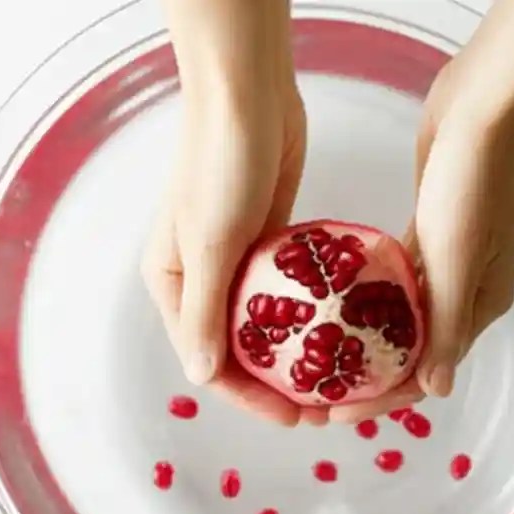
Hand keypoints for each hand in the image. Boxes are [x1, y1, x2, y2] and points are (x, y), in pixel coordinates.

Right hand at [143, 0, 324, 425]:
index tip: (294, 418)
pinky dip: (308, 316)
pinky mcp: (268, 238)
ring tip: (337, 379)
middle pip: (238, 350)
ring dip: (296, 355)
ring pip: (266, 326)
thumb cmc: (219, 163)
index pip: (208, 361)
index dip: (250, 397)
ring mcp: (235, 259)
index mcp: (173, 285)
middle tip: (324, 409)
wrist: (245, 94)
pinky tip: (340, 332)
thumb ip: (208, 313)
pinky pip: (288, 292)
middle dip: (276, 384)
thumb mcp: (211, 243)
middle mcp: (199, 278)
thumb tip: (203, 378)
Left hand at [332, 0, 513, 421]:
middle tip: (310, 394)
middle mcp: (469, 290)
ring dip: (360, 344)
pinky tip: (329, 305)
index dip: (377, 399)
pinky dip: (365, 299)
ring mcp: (450, 261)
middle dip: (362, 380)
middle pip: (408, 353)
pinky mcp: (430, 231)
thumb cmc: (475, 179)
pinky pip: (393, 281)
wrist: (490, 104)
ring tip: (313, 359)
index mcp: (483, 305)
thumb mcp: (457, 257)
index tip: (329, 411)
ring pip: (399, 320)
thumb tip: (436, 391)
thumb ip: (446, 325)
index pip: (425, 372)